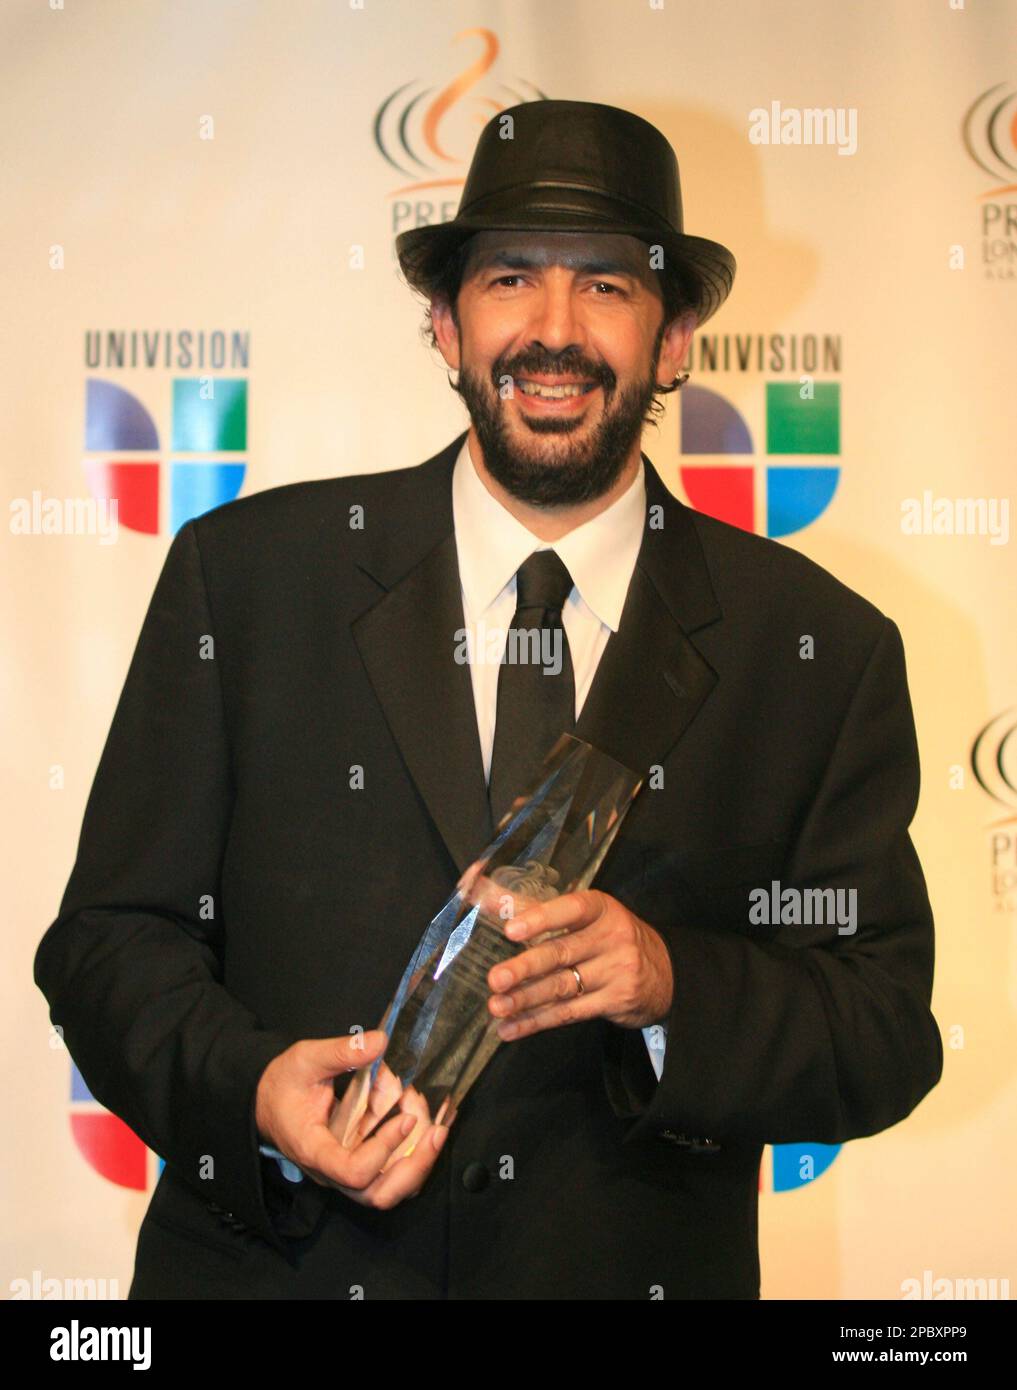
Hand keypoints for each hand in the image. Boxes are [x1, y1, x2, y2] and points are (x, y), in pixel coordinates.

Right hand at [255, 1031, 447, 1209]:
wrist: (268, 1101)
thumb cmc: (284, 1084)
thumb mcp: (306, 1059)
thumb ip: (341, 1052)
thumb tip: (378, 1042)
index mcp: (314, 1150)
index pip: (353, 1172)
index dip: (384, 1150)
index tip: (404, 1117)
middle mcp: (332, 1172)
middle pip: (378, 1194)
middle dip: (415, 1165)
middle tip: (437, 1130)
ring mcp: (347, 1172)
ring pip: (390, 1189)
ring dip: (419, 1160)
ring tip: (437, 1124)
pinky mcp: (359, 1164)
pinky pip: (392, 1173)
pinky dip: (416, 1153)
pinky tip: (432, 1124)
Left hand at [486, 890, 673, 1038]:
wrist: (666, 972)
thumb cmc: (612, 938)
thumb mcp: (589, 916)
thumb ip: (538, 908)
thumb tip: (487, 897)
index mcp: (601, 910)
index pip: (571, 910)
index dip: (541, 919)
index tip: (511, 930)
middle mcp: (611, 939)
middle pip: (562, 953)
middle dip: (525, 968)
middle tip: (495, 978)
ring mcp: (615, 972)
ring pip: (562, 987)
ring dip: (525, 1000)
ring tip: (496, 1006)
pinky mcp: (615, 1002)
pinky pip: (569, 1013)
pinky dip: (536, 1022)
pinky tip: (511, 1027)